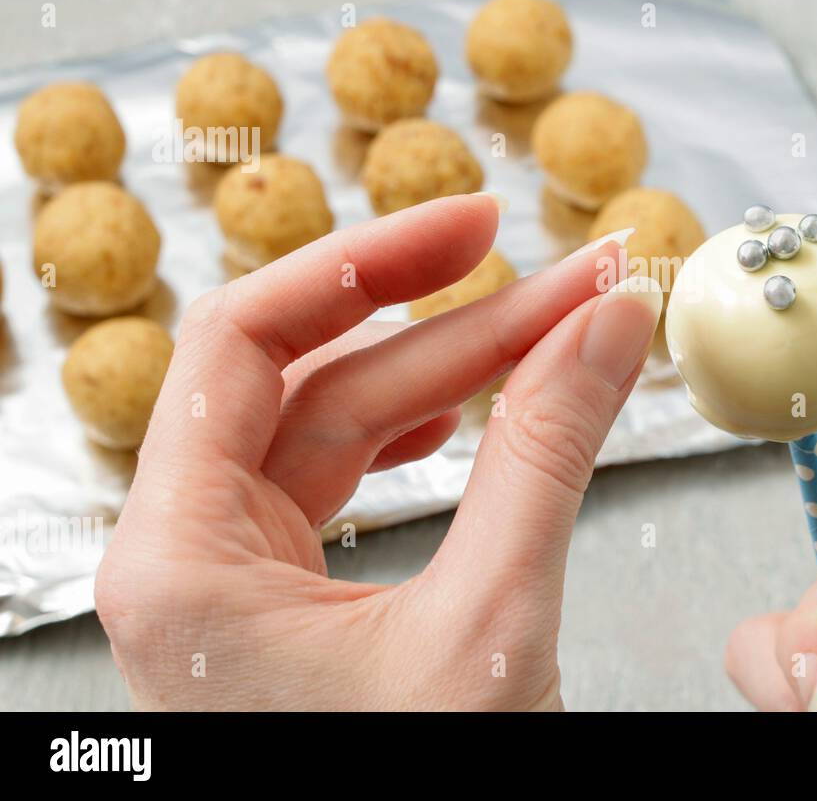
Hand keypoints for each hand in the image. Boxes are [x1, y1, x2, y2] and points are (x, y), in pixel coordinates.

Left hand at [95, 194, 661, 709]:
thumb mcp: (491, 624)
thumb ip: (548, 452)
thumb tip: (607, 323)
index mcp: (178, 562)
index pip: (247, 341)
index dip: (369, 264)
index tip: (475, 224)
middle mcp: (187, 562)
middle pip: (319, 383)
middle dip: (464, 327)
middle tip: (579, 285)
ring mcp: (238, 584)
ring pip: (344, 431)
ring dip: (459, 376)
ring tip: (562, 333)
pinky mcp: (290, 608)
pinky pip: (350, 485)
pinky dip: (428, 437)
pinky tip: (483, 406)